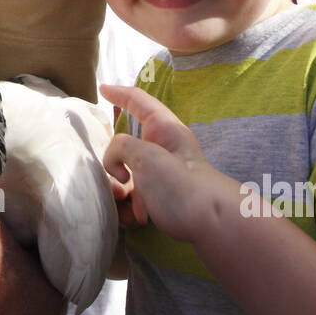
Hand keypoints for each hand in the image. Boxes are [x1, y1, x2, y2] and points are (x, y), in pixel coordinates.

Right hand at [101, 84, 237, 243]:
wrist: (213, 225)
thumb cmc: (181, 186)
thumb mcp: (146, 157)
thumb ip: (121, 147)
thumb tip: (118, 160)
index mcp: (164, 129)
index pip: (138, 101)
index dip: (119, 93)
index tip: (102, 89)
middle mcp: (164, 147)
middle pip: (129, 143)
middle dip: (114, 160)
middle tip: (115, 174)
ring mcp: (164, 172)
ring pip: (129, 173)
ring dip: (121, 188)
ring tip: (126, 200)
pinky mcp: (164, 196)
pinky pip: (138, 196)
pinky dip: (133, 205)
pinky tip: (139, 217)